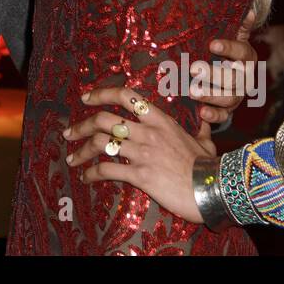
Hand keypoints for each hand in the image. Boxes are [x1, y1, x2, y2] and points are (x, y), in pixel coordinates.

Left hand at [62, 86, 211, 223]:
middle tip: (69, 132)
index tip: (86, 98)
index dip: (101, 94)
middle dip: (81, 125)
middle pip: (103, 119)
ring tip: (72, 158)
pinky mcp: (140, 175)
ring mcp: (142, 152)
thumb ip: (202, 128)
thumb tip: (207, 118)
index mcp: (160, 119)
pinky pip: (107, 170)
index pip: (125, 96)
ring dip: (81, 150)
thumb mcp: (206, 140)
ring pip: (100, 142)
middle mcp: (147, 131)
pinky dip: (92, 173)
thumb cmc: (210, 165)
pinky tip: (86, 177)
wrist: (214, 189)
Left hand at [188, 10, 259, 126]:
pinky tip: (201, 113)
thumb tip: (250, 11)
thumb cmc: (218, 51)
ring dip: (211, 95)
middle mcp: (244, 77)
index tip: (212, 44)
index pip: (242, 52)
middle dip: (214, 74)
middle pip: (235, 78)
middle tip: (193, 69)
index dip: (228, 48)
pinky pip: (224, 116)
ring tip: (192, 91)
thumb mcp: (226, 36)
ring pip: (230, 98)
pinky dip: (214, 116)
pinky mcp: (227, 110)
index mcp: (245, 57)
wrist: (218, 75)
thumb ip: (236, 25)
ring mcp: (236, 95)